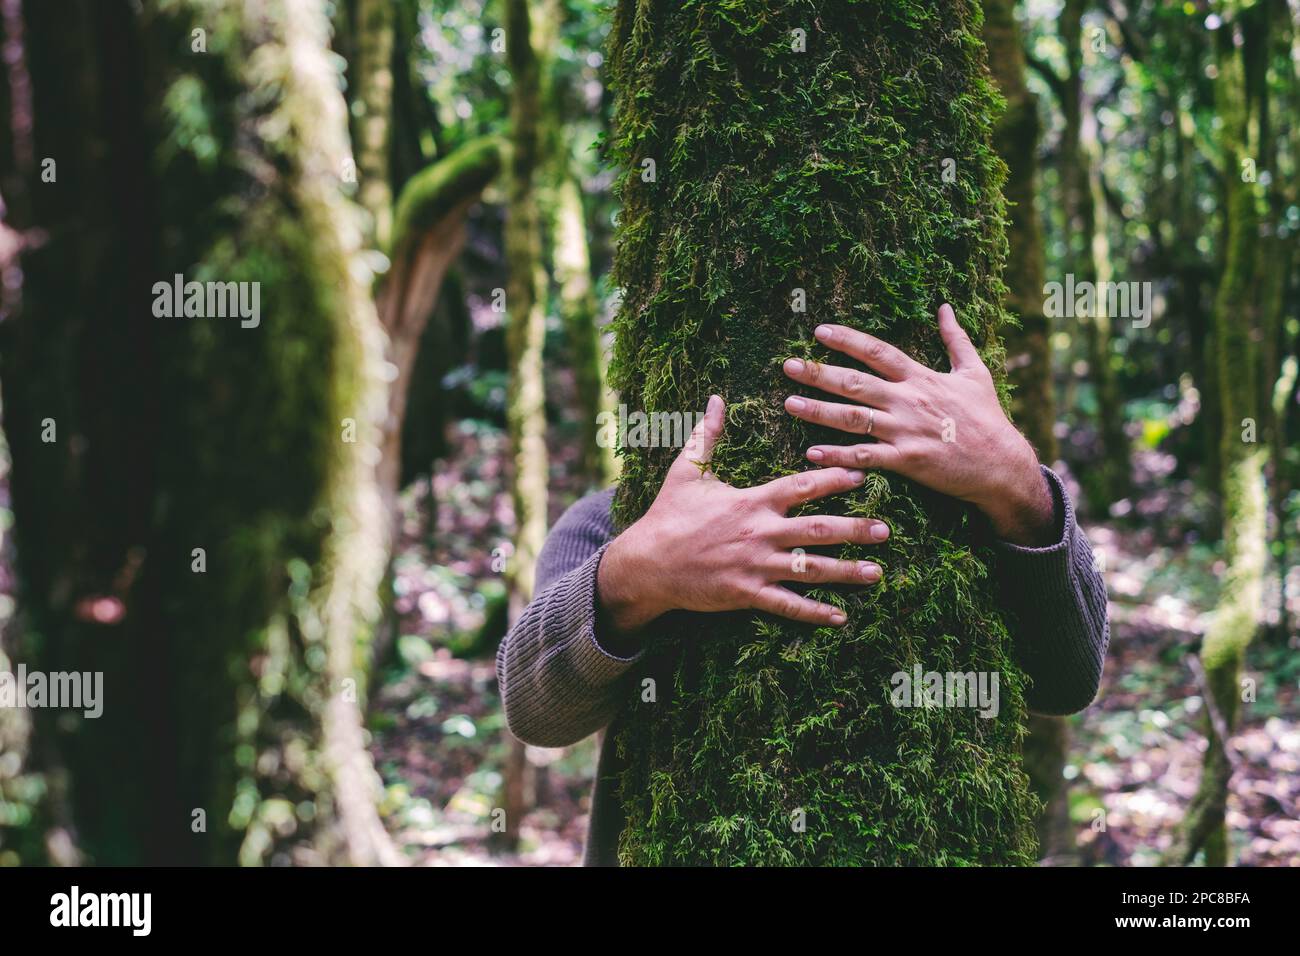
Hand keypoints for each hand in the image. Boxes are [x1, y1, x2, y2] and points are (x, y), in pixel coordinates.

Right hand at [597, 395, 890, 642]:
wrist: (646, 563)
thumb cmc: (668, 515)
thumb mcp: (686, 472)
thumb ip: (706, 437)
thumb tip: (714, 399)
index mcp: (751, 502)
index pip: (800, 486)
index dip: (833, 478)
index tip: (862, 473)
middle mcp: (759, 533)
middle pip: (817, 529)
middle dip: (854, 529)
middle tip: (886, 529)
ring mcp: (755, 566)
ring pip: (810, 569)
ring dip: (846, 571)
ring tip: (877, 571)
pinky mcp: (746, 594)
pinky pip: (787, 605)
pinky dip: (814, 612)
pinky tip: (841, 616)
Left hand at [781, 303, 1055, 546]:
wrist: (1003, 465)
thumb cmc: (988, 419)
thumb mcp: (975, 372)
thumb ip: (956, 339)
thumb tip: (945, 306)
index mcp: (922, 378)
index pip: (878, 352)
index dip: (848, 340)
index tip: (820, 331)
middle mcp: (909, 401)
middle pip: (856, 383)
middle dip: (819, 373)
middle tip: (787, 365)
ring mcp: (906, 431)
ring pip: (853, 418)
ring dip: (818, 411)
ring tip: (789, 403)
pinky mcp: (907, 461)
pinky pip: (865, 456)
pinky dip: (837, 455)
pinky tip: (812, 452)